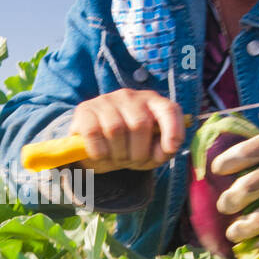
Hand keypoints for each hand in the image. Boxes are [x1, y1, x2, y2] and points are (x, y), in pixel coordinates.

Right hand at [69, 89, 185, 173]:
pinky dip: (99, 152)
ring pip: (115, 129)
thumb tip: (166, 149)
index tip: (171, 148)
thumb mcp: (150, 153)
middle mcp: (130, 96)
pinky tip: (100, 155)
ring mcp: (106, 100)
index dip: (173, 129)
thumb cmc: (129, 148)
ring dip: (118, 153)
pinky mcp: (84, 110)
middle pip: (140, 124)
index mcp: (152, 103)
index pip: (169, 109)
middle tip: (131, 162)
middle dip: (138, 152)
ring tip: (116, 158)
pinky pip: (93, 133)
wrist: (95, 148)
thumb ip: (163, 152)